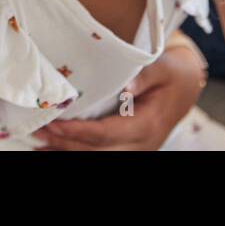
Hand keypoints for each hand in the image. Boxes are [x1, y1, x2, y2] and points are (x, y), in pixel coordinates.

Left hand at [32, 44, 206, 150]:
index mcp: (148, 125)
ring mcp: (135, 149)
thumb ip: (145, 75)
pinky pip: (100, 153)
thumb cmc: (172, 75)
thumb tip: (126, 85)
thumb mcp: (163, 68)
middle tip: (38, 131)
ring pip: (97, 156)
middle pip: (97, 151)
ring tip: (40, 141)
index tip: (56, 124)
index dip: (80, 132)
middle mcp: (141, 144)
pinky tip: (55, 147)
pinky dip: (76, 150)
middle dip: (66, 144)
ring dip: (67, 150)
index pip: (108, 133)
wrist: (186, 87)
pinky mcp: (128, 148)